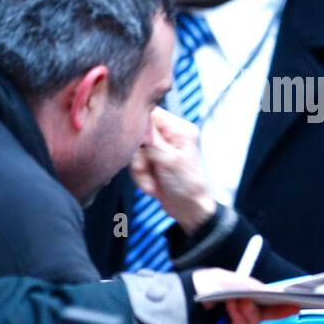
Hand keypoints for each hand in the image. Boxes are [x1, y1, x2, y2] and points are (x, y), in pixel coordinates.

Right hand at [131, 107, 215, 233]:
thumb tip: (139, 118)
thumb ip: (152, 139)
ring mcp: (161, 148)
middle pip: (139, 134)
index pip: (151, 112)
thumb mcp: (168, 161)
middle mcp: (170, 135)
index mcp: (179, 129)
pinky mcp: (154, 160)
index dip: (138, 126)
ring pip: (135, 151)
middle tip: (148, 170)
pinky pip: (136, 162)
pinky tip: (152, 185)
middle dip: (140, 157)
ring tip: (152, 183)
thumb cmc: (187, 187)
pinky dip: (141, 176)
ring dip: (140, 170)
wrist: (189, 210)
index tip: (136, 142)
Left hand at [190, 268, 299, 323]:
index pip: (254, 300)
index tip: (293, 299)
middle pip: (258, 314)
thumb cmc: (189, 292)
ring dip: (250, 309)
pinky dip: (241, 317)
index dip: (273, 301)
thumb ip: (244, 284)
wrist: (168, 313)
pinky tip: (234, 306)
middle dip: (274, 309)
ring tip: (240, 299)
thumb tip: (264, 291)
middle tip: (290, 304)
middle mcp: (228, 315)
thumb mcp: (218, 279)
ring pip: (252, 321)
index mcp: (226, 299)